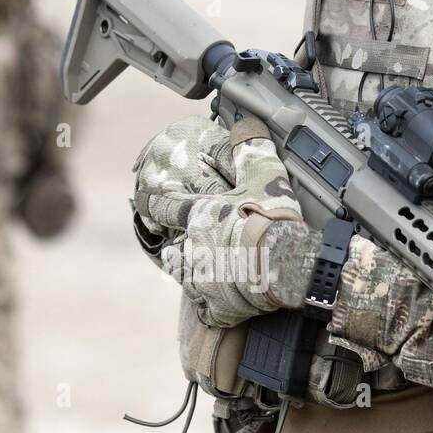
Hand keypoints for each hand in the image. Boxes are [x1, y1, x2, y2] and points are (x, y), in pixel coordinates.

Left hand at [134, 115, 304, 325]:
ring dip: (191, 275)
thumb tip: (246, 124)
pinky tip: (219, 304)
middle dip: (178, 249)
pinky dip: (212, 306)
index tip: (143, 199)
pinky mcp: (217, 307)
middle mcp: (193, 249)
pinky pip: (207, 309)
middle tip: (186, 247)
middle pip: (173, 251)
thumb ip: (250, 149)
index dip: (153, 202)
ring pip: (185, 279)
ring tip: (201, 273)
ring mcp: (203, 280)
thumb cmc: (274, 218)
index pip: (164, 206)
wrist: (289, 263)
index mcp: (200, 216)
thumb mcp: (265, 174)